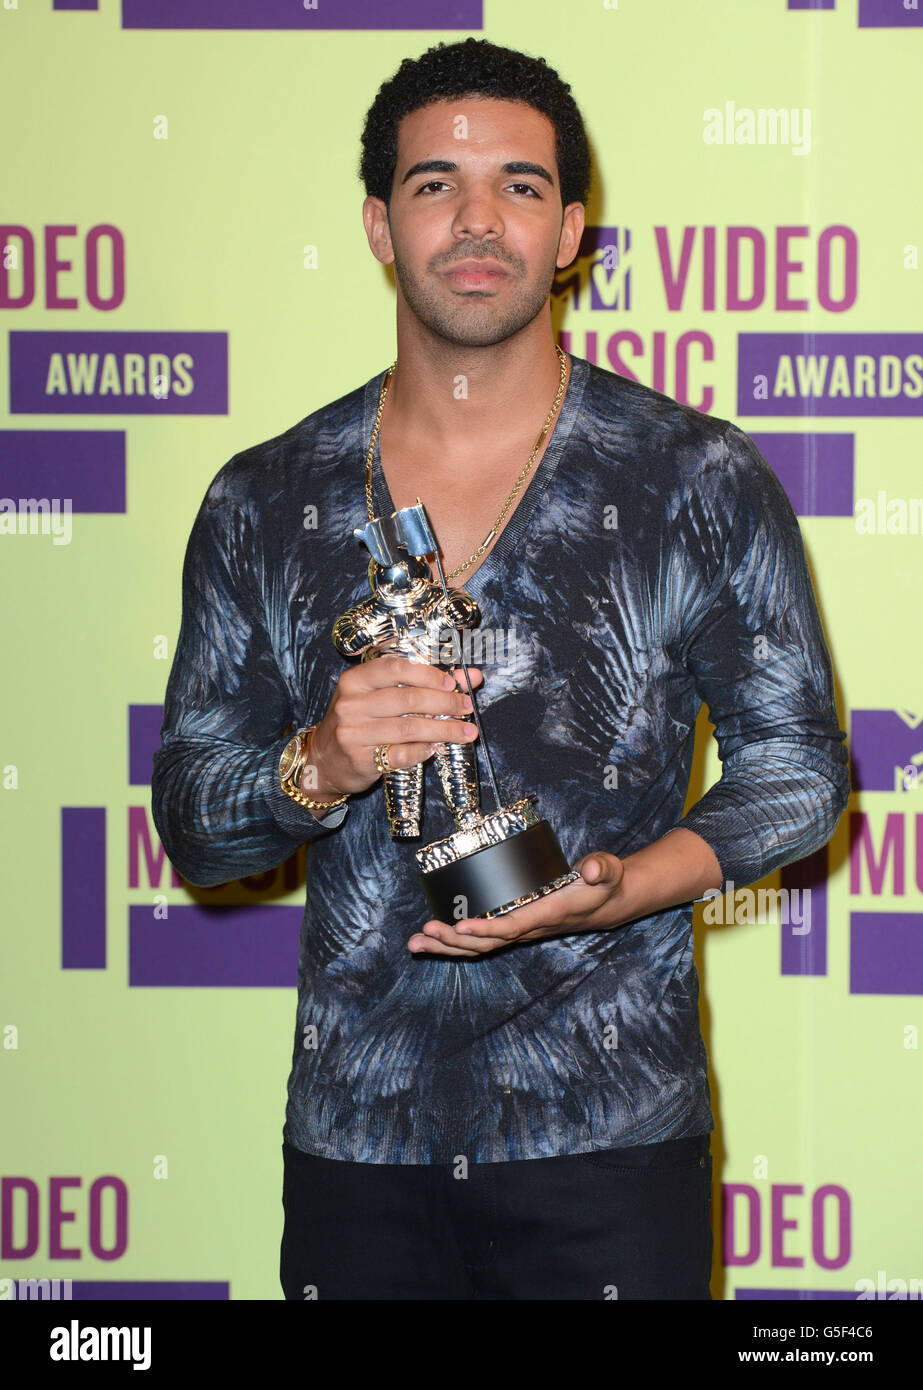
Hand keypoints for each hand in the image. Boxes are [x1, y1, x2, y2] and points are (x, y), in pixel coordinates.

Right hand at [307, 658, 483, 799]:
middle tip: (467, 707)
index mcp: (355, 680)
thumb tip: (469, 676)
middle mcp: (351, 704)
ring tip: (466, 733)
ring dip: (444, 730)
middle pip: (407, 699)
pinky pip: (400, 755)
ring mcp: (353, 733)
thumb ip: (419, 684)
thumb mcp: (379, 697)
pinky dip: (423, 751)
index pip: (396, 669)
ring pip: (408, 728)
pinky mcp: (360, 760)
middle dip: (444, 703)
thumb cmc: (358, 722)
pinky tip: (436, 748)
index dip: (428, 674)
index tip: (453, 683)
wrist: (324, 760)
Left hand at [407, 850, 625, 956]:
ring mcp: (519, 931)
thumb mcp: (607, 871)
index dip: (486, 929)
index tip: (460, 925)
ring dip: (446, 947)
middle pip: (486, 944)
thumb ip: (600, 867)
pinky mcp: (513, 926)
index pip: (511, 927)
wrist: (607, 903)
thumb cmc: (603, 884)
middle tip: (425, 932)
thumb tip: (589, 868)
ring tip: (415, 943)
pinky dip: (454, 942)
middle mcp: (529, 929)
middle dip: (453, 941)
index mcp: (546, 916)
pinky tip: (431, 939)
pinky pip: (480, 940)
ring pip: (478, 947)